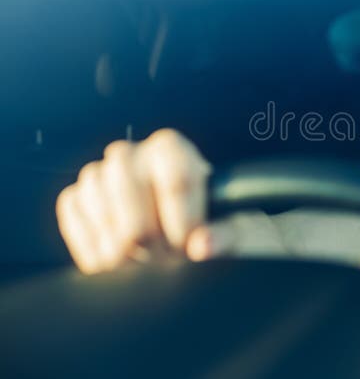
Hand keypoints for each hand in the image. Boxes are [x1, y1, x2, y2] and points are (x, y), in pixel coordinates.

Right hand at [55, 129, 288, 273]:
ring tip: (146, 262)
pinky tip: (119, 261)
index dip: (182, 221)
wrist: (177, 229)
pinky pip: (74, 221)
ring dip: (122, 248)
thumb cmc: (210, 224)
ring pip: (100, 209)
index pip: (175, 180)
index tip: (188, 247)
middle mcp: (130, 153)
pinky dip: (94, 249)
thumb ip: (226, 236)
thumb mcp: (234, 229)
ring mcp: (97, 174)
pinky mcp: (74, 199)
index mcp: (172, 149)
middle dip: (148, 236)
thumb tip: (201, 246)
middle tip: (165, 259)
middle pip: (128, 191)